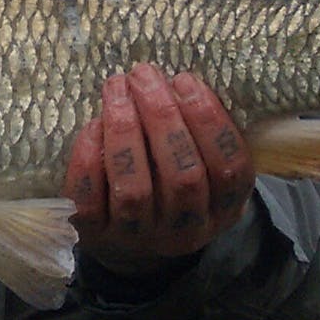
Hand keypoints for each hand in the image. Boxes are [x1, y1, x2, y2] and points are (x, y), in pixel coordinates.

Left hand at [62, 64, 254, 272]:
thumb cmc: (168, 183)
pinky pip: (91, 197)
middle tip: (144, 75)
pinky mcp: (95, 236)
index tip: (185, 79)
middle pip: (183, 176)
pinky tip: (93, 124)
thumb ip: (199, 132)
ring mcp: (139, 237)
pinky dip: (89, 156)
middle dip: (163, 117)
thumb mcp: (201, 165)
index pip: (230, 168)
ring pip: (134, 188)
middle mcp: (185, 230)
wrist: (130, 245)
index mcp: (223, 209)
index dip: (210, 121)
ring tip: (117, 89)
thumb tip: (177, 77)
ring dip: (125, 131)